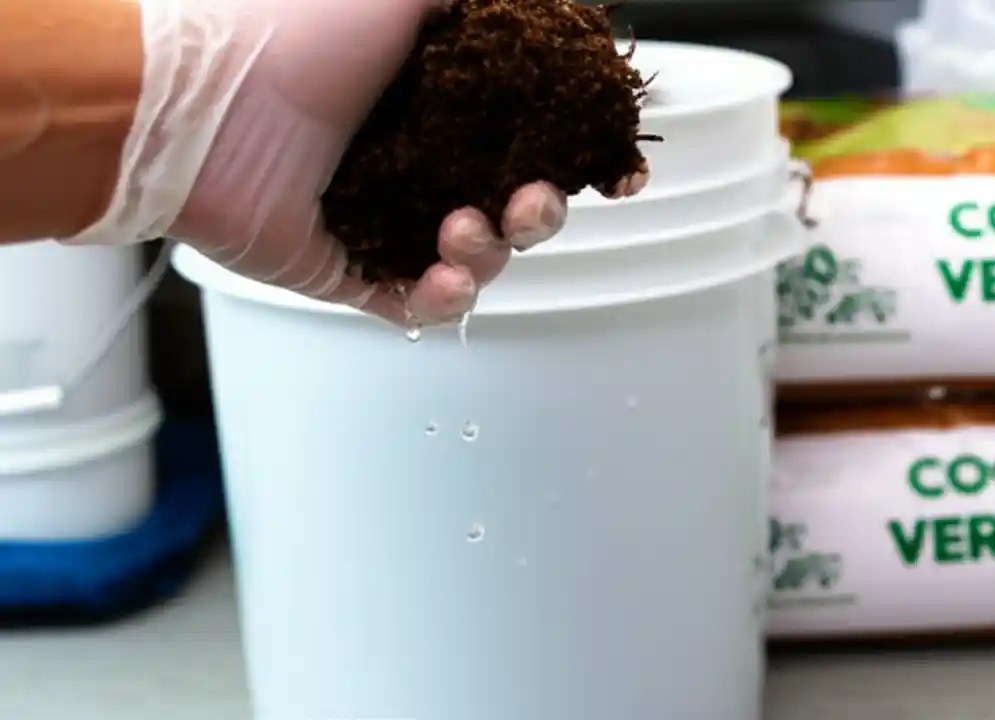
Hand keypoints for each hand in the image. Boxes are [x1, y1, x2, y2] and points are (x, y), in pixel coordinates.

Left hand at [165, 0, 573, 327]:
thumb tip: (545, 0)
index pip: (529, 138)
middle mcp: (416, 158)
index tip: (612, 173)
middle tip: (531, 201)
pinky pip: (414, 303)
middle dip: (540, 212)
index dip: (576, 159)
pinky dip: (444, 299)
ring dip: (492, 252)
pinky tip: (446, 277)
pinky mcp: (348, 270)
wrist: (200, 105)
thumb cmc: (287, 34)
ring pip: (476, 259)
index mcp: (439, 99)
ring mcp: (383, 217)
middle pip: (514, 206)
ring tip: (463, 229)